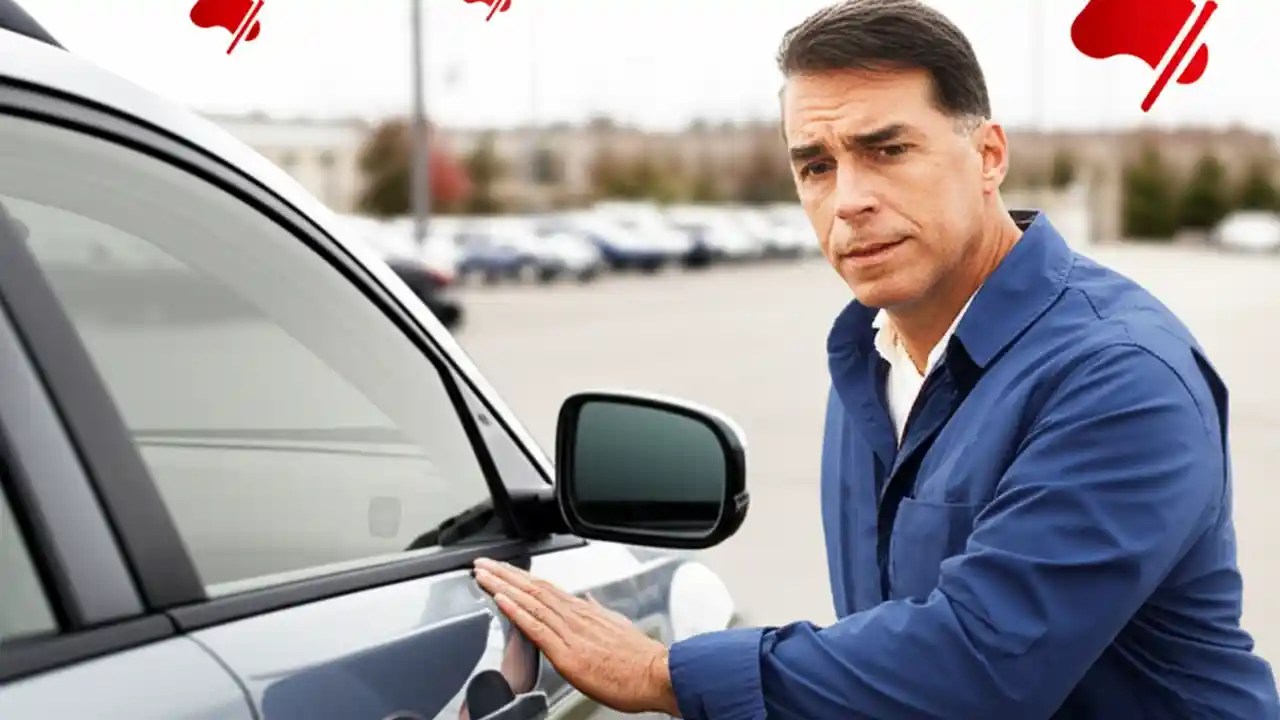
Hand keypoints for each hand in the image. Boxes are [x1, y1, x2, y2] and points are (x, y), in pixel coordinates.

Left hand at [472, 557, 680, 715]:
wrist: (657, 674)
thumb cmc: (640, 659)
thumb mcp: (618, 627)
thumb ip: (598, 613)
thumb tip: (588, 601)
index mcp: (584, 612)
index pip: (544, 588)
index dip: (520, 577)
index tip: (501, 569)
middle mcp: (575, 616)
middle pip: (533, 588)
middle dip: (504, 574)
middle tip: (481, 563)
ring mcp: (570, 632)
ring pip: (530, 602)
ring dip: (503, 587)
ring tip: (483, 576)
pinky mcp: (568, 653)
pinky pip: (537, 628)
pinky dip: (517, 612)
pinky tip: (501, 601)